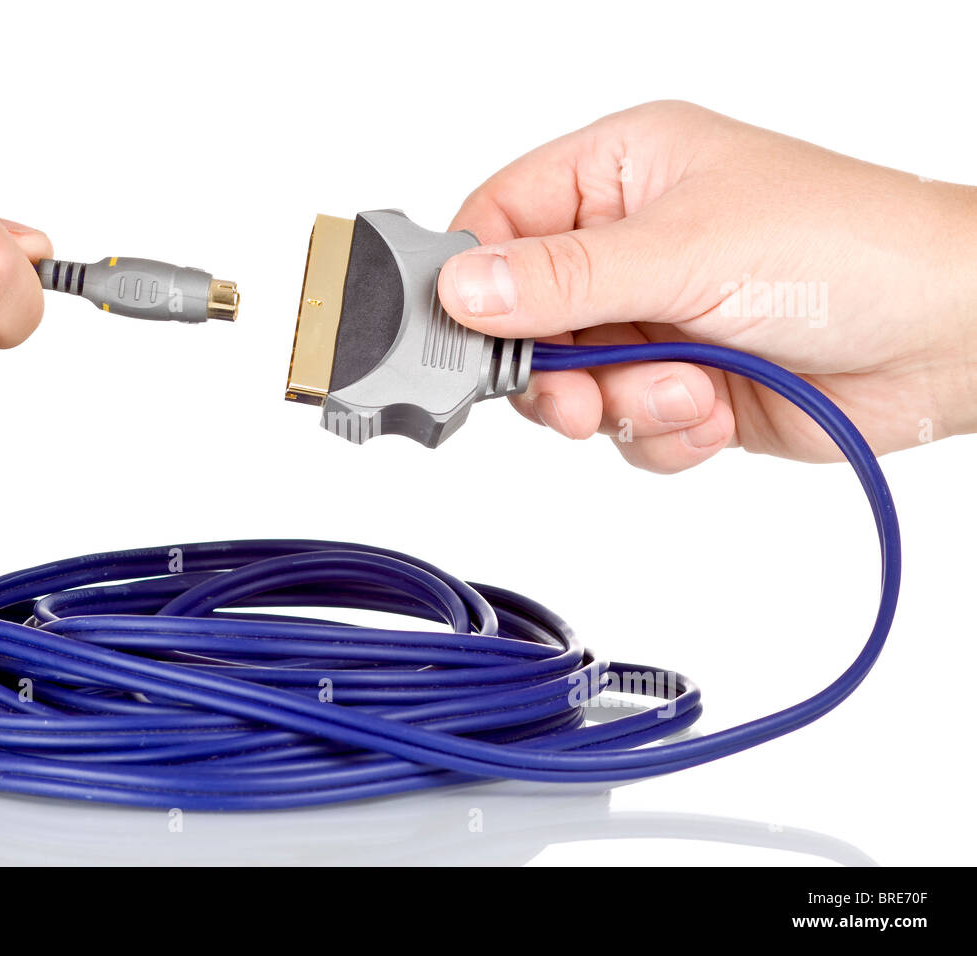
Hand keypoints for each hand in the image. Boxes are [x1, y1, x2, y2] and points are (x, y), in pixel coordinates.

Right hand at [437, 100, 976, 471]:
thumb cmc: (846, 248)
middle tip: (578, 395)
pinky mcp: (680, 384)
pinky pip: (623, 427)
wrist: (948, 336)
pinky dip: (662, 431)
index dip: (474, 282)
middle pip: (523, 320)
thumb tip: (463, 289)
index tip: (467, 336)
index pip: (500, 219)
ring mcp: (653, 319)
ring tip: (688, 389)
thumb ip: (563, 279)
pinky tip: (715, 410)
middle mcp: (628, 245)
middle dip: (554, 369)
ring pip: (571, 385)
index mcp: (620, 173)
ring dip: (622, 403)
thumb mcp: (685, 250)